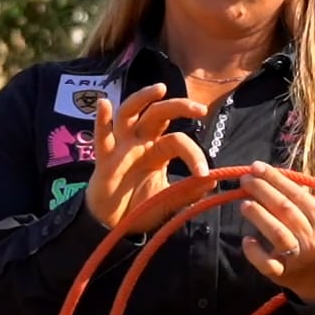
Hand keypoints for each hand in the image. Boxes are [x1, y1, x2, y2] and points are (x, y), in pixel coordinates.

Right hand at [86, 83, 209, 233]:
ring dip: (142, 98)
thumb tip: (213, 182)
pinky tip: (104, 104)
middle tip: (200, 109)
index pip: (178, 141)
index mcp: (158, 151)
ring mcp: (121, 147)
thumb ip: (187, 193)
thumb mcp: (168, 201)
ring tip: (159, 89)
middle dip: (178, 106)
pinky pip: (101, 137)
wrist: (114, 225)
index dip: (193, 154)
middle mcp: (140, 142)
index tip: (204, 173)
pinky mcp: (103, 159)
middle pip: (158, 114)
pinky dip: (101, 120)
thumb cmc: (140, 207)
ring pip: (129, 113)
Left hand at [239, 161, 314, 303]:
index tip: (257, 166)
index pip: (298, 195)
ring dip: (258, 215)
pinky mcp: (284, 275)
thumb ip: (301, 200)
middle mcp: (313, 239)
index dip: (276, 179)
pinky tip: (247, 241)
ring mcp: (299, 258)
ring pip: (277, 233)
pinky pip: (267, 264)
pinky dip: (254, 252)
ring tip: (244, 204)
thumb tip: (272, 176)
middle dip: (263, 191)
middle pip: (286, 210)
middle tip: (245, 179)